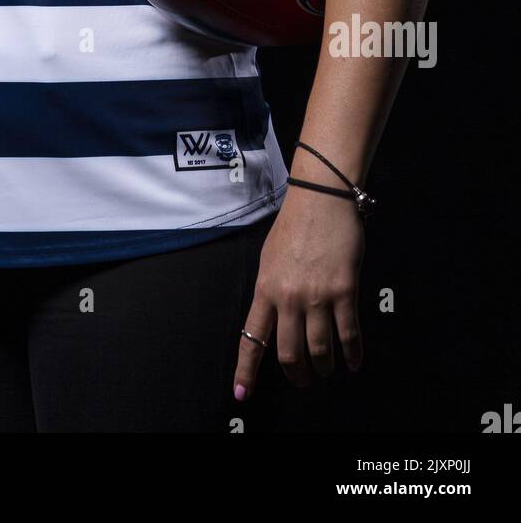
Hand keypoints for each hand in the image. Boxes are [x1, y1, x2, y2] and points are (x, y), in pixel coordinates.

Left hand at [233, 186, 364, 399]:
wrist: (321, 200)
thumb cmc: (294, 226)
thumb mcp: (269, 258)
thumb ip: (270, 290)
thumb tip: (272, 318)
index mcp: (265, 290)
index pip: (252, 339)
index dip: (245, 372)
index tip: (241, 395)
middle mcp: (288, 298)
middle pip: (289, 354)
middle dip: (297, 375)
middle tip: (303, 380)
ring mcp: (317, 297)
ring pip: (319, 350)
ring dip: (324, 366)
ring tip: (327, 369)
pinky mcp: (344, 292)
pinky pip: (348, 334)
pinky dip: (352, 354)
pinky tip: (354, 361)